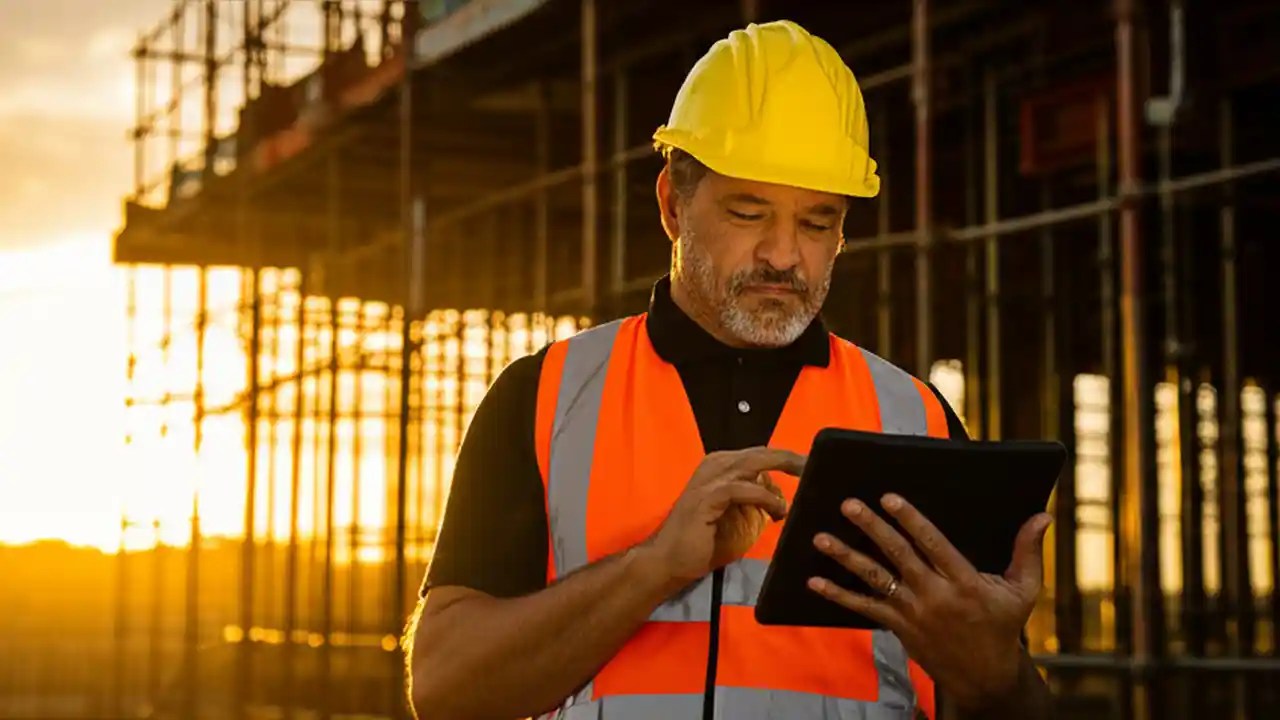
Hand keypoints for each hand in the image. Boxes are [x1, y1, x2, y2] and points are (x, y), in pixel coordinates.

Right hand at [642, 447, 801, 587]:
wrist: (671, 561)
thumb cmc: (707, 542)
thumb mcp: (744, 519)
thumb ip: (761, 501)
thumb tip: (783, 492)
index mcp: (724, 466)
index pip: (762, 455)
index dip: (789, 458)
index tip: (815, 466)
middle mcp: (716, 465)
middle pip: (761, 453)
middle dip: (791, 458)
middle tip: (817, 466)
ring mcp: (710, 479)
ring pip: (753, 463)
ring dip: (781, 471)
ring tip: (805, 482)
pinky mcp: (707, 497)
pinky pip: (740, 488)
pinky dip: (763, 496)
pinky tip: (777, 509)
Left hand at [808, 494, 1051, 710]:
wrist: (984, 676)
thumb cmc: (1003, 626)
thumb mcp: (1023, 591)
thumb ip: (1027, 552)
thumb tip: (1041, 516)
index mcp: (965, 582)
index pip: (934, 545)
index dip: (911, 520)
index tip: (889, 497)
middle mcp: (936, 595)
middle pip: (898, 556)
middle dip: (872, 528)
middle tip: (849, 504)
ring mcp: (914, 612)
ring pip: (875, 579)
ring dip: (846, 557)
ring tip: (821, 537)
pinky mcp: (899, 626)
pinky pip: (864, 608)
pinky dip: (838, 595)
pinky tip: (814, 581)